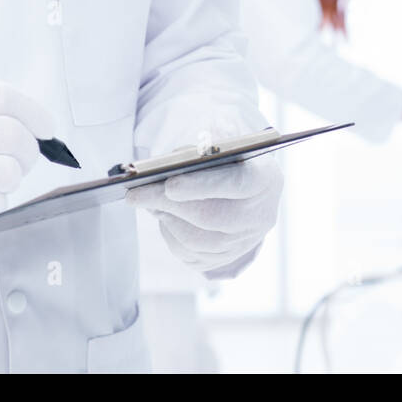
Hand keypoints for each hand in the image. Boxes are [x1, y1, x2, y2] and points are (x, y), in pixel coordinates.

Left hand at [126, 157, 282, 278]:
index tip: (169, 185)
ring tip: (147, 203)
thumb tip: (164, 171)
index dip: (203, 186)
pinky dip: (172, 238)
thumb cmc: (229, 157)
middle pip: (213, 217)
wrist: (248, 182)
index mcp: (266, 178)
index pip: (237, 184)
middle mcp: (262, 215)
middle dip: (170, 206)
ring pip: (201, 242)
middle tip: (135, 195)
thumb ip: (200, 151)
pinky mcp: (229, 258)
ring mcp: (247, 241)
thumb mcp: (221, 144)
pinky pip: (195, 257)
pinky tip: (163, 218)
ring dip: (168, 221)